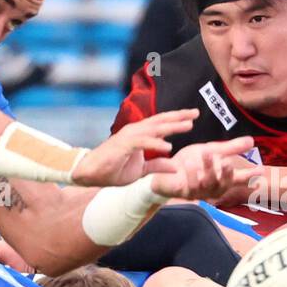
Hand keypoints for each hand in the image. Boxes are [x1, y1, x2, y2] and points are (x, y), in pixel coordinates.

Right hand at [73, 109, 197, 185]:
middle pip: (160, 121)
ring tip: (188, 125)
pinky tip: (168, 147)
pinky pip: (142, 143)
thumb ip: (157, 166)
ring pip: (154, 129)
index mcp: (139, 135)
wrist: (91, 173)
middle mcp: (135, 132)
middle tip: (195, 113)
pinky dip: (155, 144)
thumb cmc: (112, 170)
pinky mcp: (123, 145)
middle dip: (178, 117)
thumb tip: (176, 167)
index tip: (193, 117)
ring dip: (171, 127)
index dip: (176, 120)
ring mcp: (129, 137)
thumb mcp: (141, 171)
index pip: (161, 124)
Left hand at [145, 138, 260, 200]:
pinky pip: (190, 186)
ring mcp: (198, 192)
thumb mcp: (211, 151)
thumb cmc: (189, 163)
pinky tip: (191, 164)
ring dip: (208, 169)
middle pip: (224, 185)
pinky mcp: (184, 192)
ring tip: (207, 154)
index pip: (239, 178)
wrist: (165, 171)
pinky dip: (191, 174)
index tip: (261, 170)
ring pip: (207, 184)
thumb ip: (230, 148)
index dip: (250, 175)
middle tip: (227, 161)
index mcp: (220, 178)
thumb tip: (252, 141)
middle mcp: (211, 188)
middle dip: (227, 173)